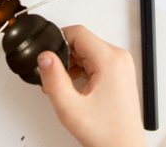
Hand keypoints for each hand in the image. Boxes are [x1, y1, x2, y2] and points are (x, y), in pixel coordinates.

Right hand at [37, 25, 146, 146]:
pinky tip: (74, 87)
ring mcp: (121, 65)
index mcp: (110, 61)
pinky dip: (81, 70)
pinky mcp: (119, 73)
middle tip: (55, 78)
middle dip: (64, 56)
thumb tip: (44, 57)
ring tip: (64, 86)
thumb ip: (54, 79)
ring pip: (87, 51)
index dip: (57, 41)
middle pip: (82, 41)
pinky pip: (95, 61)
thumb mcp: (70, 107)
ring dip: (71, 64)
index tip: (47, 56)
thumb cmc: (106, 133)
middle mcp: (119, 58)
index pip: (78, 32)